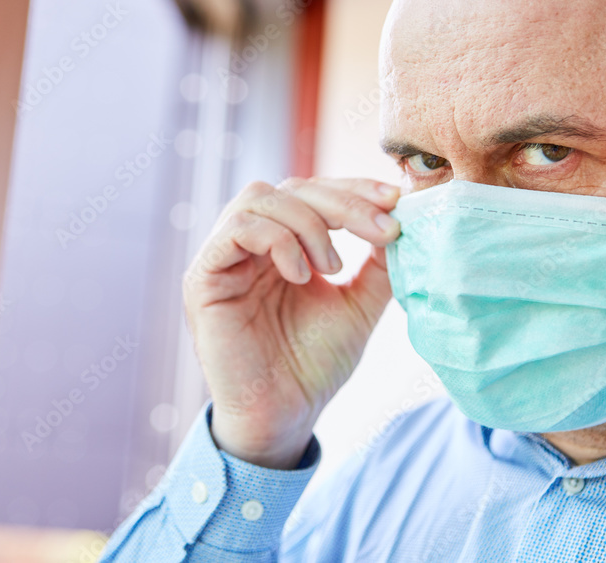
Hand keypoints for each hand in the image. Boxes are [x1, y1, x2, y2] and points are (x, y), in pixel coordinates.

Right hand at [183, 177, 400, 468]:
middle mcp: (249, 244)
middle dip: (343, 203)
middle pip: (291, 187)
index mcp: (282, 244)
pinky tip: (301, 275)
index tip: (395, 199)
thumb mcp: (357, 305)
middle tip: (382, 230)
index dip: (353, 188)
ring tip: (332, 268)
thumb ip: (377, 263)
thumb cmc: (313, 365)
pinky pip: (235, 230)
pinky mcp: (203, 278)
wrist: (283, 416)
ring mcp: (223, 258)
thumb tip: (402, 218)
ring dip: (309, 224)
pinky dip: (277, 240)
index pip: (313, 192)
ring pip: (261, 198)